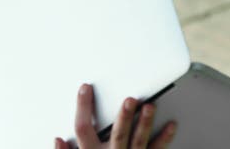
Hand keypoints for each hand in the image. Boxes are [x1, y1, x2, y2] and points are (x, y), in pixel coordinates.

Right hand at [55, 84, 176, 148]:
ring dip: (145, 124)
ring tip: (150, 107)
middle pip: (117, 135)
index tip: (85, 89)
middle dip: (124, 117)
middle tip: (130, 100)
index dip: (83, 107)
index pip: (83, 129)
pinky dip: (164, 138)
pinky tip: (171, 125)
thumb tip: (58, 140)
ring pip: (138, 141)